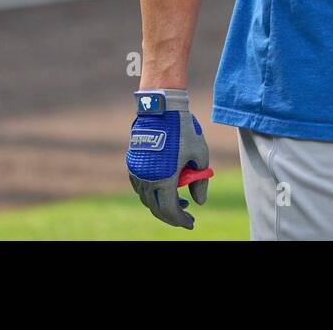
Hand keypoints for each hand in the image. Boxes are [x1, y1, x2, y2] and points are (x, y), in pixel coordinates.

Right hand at [126, 89, 210, 228]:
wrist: (161, 109)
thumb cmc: (184, 130)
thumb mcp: (200, 154)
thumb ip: (200, 181)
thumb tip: (199, 201)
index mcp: (164, 179)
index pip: (170, 210)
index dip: (180, 220)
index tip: (191, 223)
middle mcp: (147, 179)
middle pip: (156, 208)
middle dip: (172, 215)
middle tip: (186, 216)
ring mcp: (137, 171)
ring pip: (146, 198)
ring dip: (161, 204)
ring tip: (179, 201)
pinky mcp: (132, 163)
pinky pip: (139, 186)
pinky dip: (151, 192)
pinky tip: (164, 187)